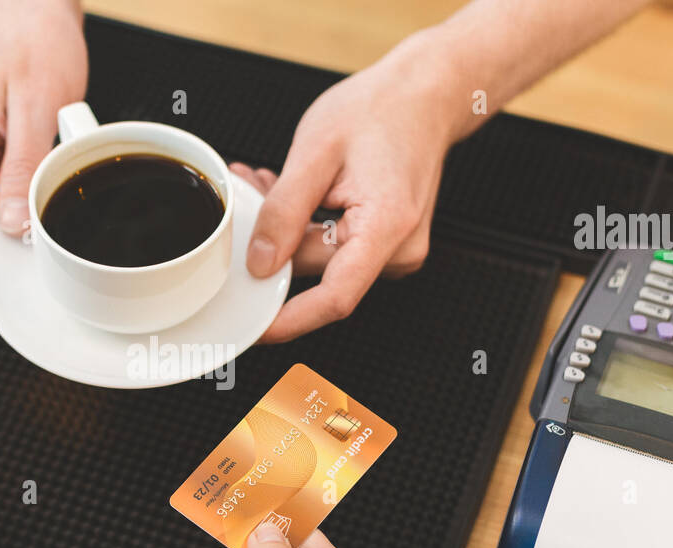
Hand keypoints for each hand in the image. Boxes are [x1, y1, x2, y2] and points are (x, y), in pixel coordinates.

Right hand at [0, 0, 87, 265]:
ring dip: (22, 217)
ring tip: (51, 204)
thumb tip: (17, 225)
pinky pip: (9, 191)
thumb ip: (23, 170)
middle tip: (46, 249)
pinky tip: (49, 188)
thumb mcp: (34, 108)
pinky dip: (30, 197)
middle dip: (8, 240)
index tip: (15, 271)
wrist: (38, 12)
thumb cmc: (32, 43)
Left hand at [242, 33, 459, 342]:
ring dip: (287, 229)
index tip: (255, 328)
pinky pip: (334, 246)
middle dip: (274, 244)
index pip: (333, 297)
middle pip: (318, 271)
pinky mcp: (386, 243)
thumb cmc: (383, 110)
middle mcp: (398, 249)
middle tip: (246, 197)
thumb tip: (260, 263)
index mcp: (386, 228)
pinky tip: (292, 191)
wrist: (426, 93)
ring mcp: (395, 250)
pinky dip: (306, 223)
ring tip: (268, 183)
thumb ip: (283, 212)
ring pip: (321, 258)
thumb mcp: (316, 151)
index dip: (289, 319)